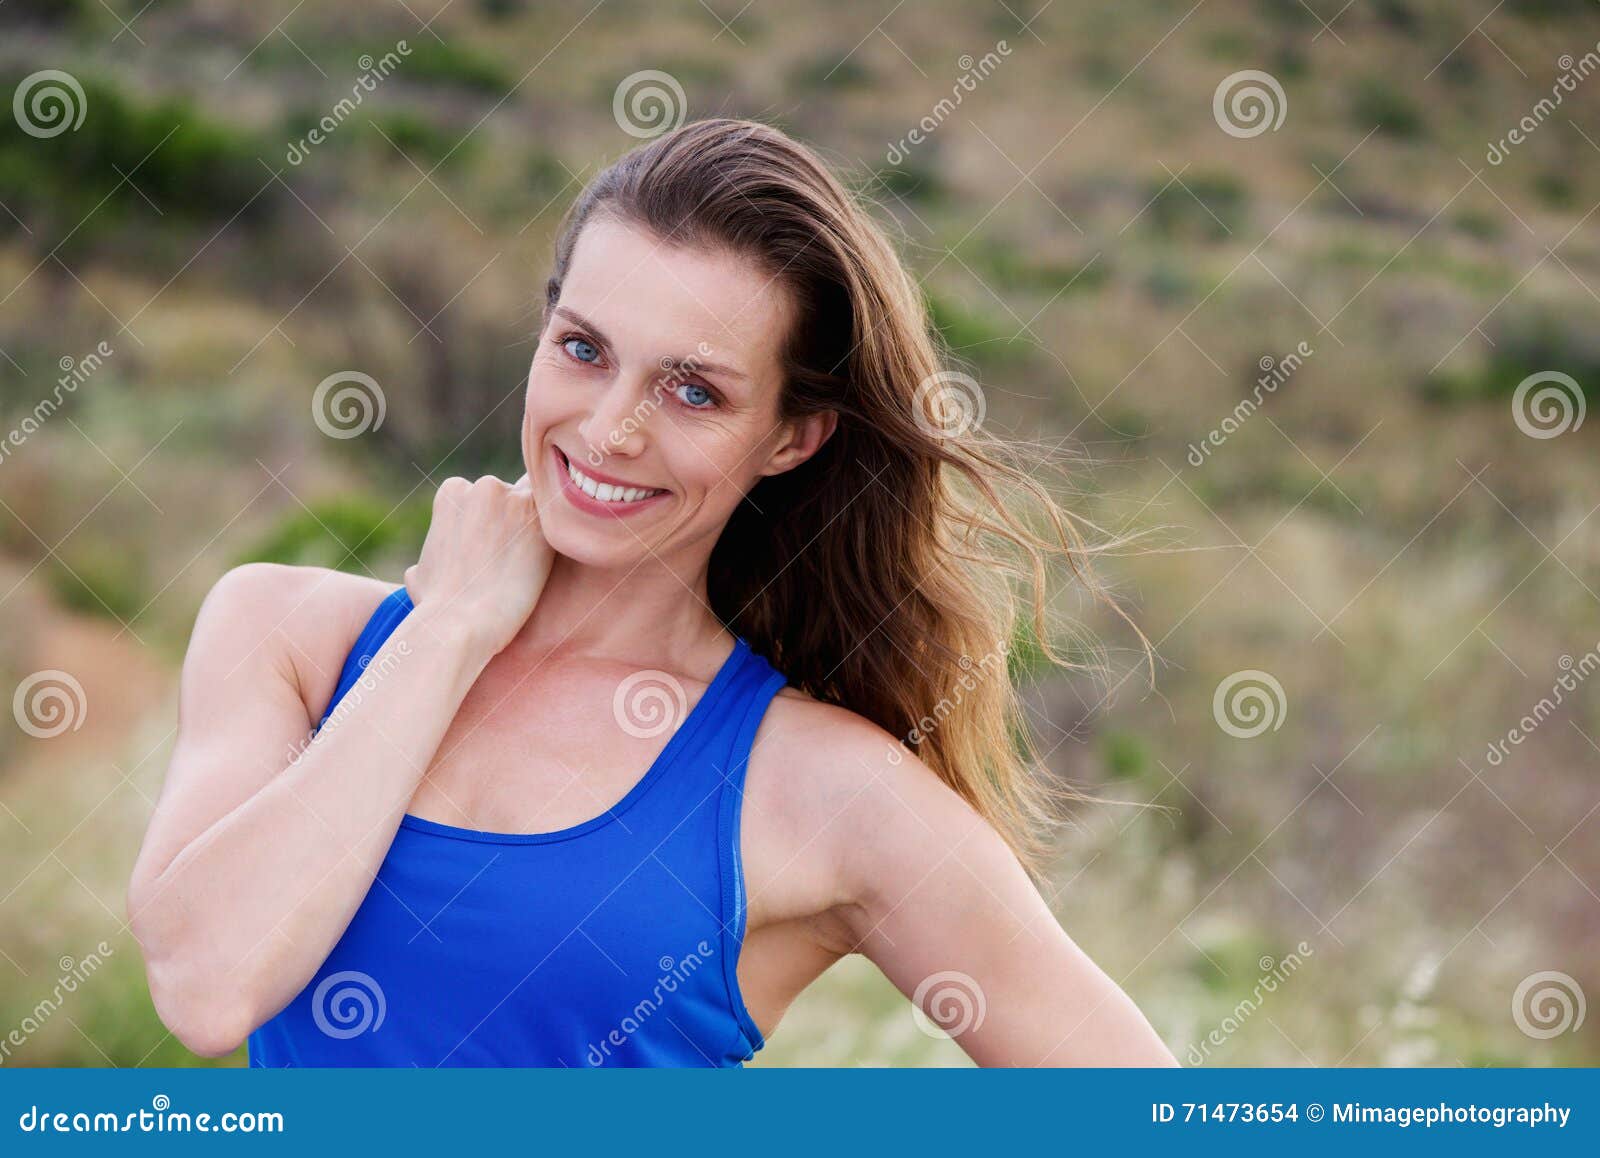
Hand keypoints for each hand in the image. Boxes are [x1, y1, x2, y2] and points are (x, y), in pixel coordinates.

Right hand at [403, 473, 553, 656]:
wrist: (459, 622)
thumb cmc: (436, 605)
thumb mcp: (420, 571)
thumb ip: (433, 552)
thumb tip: (426, 565)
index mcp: (454, 491)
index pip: (486, 497)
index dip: (492, 526)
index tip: (491, 553)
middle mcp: (486, 486)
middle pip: (515, 497)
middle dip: (516, 525)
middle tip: (513, 563)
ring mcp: (516, 500)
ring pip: (540, 511)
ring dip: (538, 534)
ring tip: (529, 570)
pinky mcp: (544, 523)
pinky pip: (560, 525)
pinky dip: (556, 545)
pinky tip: (545, 570)